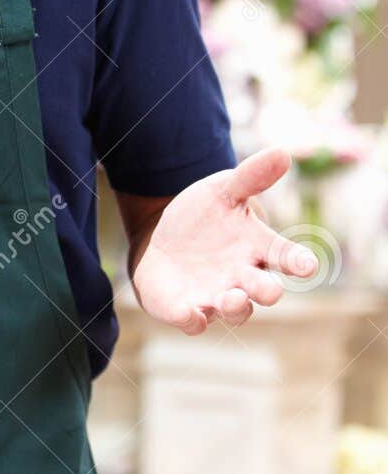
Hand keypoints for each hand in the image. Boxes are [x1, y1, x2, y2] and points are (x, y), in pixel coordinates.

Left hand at [130, 147, 319, 333]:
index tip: (308, 266)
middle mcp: (243, 277)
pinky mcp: (187, 309)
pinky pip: (193, 321)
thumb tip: (282, 153)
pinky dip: (192, 319)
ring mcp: (217, 296)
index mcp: (258, 247)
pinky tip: (187, 312)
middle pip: (264, 290)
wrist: (164, 238)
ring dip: (236, 307)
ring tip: (232, 297)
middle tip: (270, 290)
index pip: (286, 256)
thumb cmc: (204, 215)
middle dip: (268, 291)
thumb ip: (251, 176)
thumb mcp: (223, 190)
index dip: (298, 262)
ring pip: (235, 311)